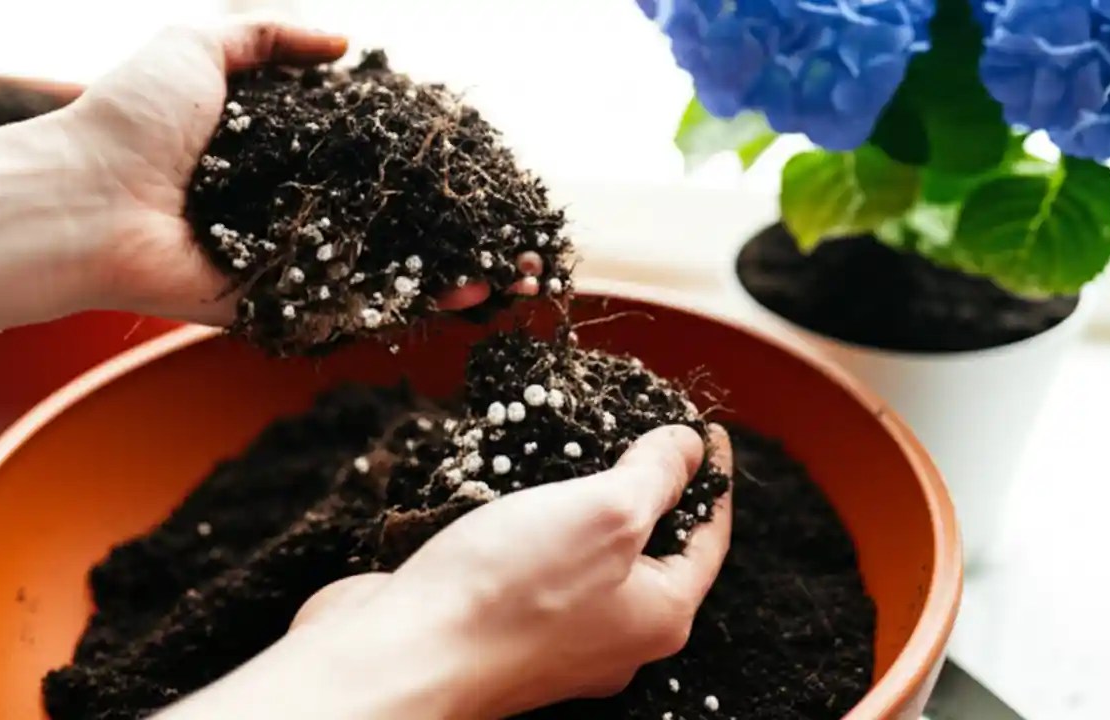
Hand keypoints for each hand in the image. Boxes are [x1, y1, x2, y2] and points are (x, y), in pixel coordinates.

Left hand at [64, 17, 534, 325]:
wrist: (86, 197)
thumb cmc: (133, 119)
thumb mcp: (200, 46)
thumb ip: (271, 34)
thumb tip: (349, 43)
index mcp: (287, 156)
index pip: (380, 163)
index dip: (436, 168)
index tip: (487, 168)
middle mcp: (302, 211)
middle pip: (403, 224)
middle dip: (468, 231)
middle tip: (522, 232)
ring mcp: (299, 263)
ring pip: (396, 272)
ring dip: (463, 275)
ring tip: (519, 272)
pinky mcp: (286, 307)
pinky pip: (361, 310)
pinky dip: (420, 307)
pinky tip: (472, 294)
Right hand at [161, 425, 732, 719]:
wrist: (398, 655)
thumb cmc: (509, 590)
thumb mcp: (608, 512)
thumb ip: (658, 475)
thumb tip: (689, 448)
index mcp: (657, 616)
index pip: (708, 539)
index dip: (711, 480)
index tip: (703, 430)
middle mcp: (612, 635)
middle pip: (651, 551)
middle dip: (648, 489)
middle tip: (640, 431)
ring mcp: (554, 637)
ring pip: (587, 556)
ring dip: (582, 503)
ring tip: (576, 447)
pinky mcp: (500, 624)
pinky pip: (534, 566)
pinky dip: (534, 525)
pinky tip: (516, 490)